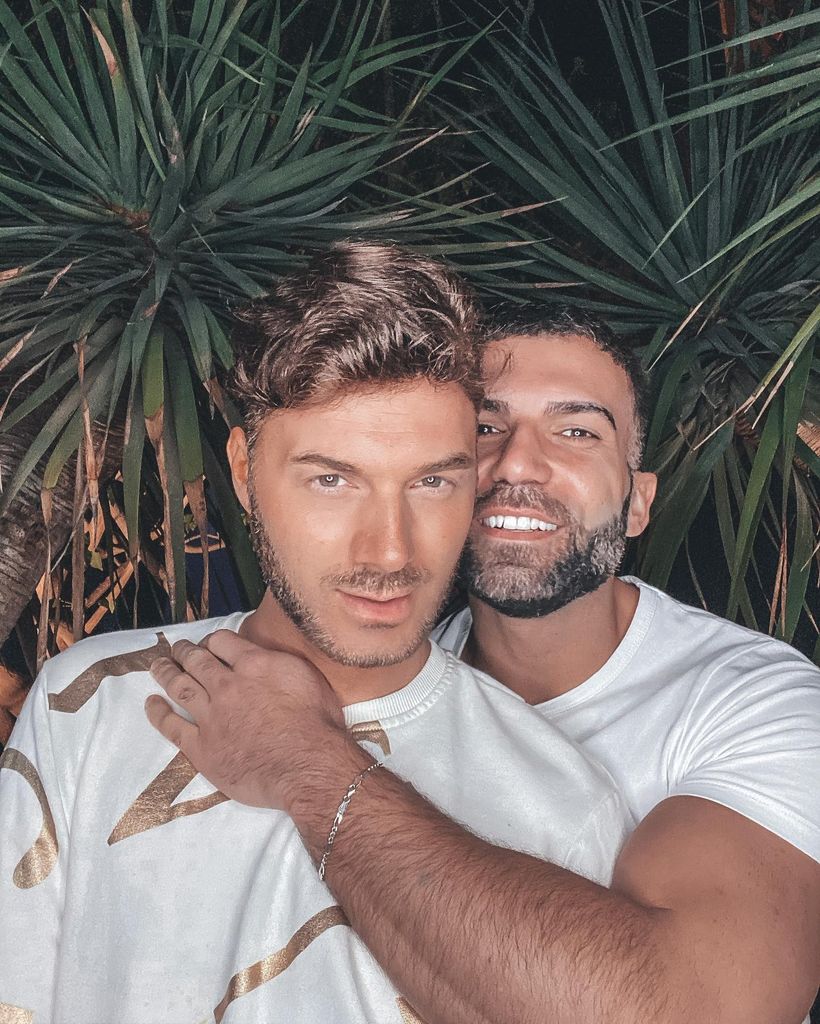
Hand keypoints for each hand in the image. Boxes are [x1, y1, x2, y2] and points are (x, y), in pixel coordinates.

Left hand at [145, 630, 346, 808]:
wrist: (308, 765)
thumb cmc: (318, 724)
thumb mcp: (308, 678)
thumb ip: (281, 665)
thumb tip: (269, 659)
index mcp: (255, 664)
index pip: (222, 641)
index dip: (212, 641)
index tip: (209, 644)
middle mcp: (227, 684)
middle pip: (197, 660)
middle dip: (184, 651)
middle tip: (177, 648)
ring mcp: (211, 716)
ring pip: (180, 687)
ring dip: (166, 673)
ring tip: (158, 666)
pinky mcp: (201, 747)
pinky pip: (172, 726)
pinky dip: (158, 713)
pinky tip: (151, 704)